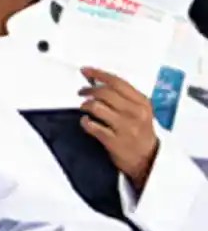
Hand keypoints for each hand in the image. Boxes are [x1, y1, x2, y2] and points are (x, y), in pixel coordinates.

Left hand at [78, 67, 158, 190]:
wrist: (149, 159)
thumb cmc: (141, 132)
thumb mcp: (140, 111)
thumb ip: (123, 96)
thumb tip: (97, 81)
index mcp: (142, 103)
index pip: (117, 82)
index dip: (98, 74)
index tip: (86, 71)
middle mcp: (135, 113)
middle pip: (105, 93)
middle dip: (88, 90)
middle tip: (81, 92)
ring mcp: (125, 128)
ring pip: (97, 107)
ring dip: (86, 105)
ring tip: (84, 107)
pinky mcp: (115, 141)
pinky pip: (93, 127)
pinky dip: (85, 122)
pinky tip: (86, 122)